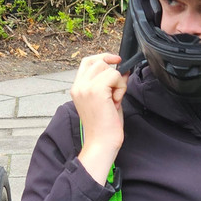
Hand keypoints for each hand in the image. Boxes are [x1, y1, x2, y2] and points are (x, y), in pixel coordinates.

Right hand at [71, 53, 128, 184]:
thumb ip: (110, 83)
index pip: (88, 62)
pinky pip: (115, 76)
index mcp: (77, 88)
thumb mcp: (105, 99)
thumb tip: (123, 70)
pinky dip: (121, 87)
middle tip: (115, 93)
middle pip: (99, 62)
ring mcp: (86, 87)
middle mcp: (78, 86)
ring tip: (114, 99)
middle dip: (113, 74)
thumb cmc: (104, 126)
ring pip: (109, 68)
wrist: (101, 143)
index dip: (103, 57)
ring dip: (118, 82)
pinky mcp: (96, 90)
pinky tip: (116, 101)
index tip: (117, 61)